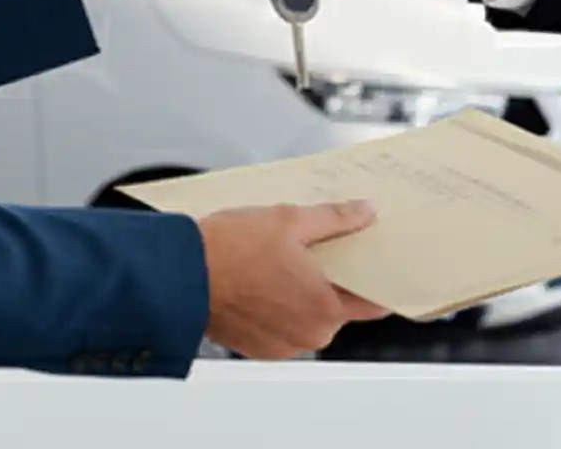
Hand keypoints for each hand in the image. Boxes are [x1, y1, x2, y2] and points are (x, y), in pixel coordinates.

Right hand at [196, 200, 388, 358]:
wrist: (179, 274)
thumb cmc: (229, 252)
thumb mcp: (291, 220)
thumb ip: (336, 218)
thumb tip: (364, 213)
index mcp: (324, 308)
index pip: (374, 303)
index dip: (379, 281)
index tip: (381, 266)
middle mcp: (308, 334)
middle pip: (339, 306)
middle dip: (334, 279)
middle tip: (321, 249)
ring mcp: (282, 344)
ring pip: (309, 315)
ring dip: (304, 293)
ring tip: (284, 261)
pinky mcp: (257, 347)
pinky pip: (284, 325)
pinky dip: (281, 305)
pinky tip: (267, 278)